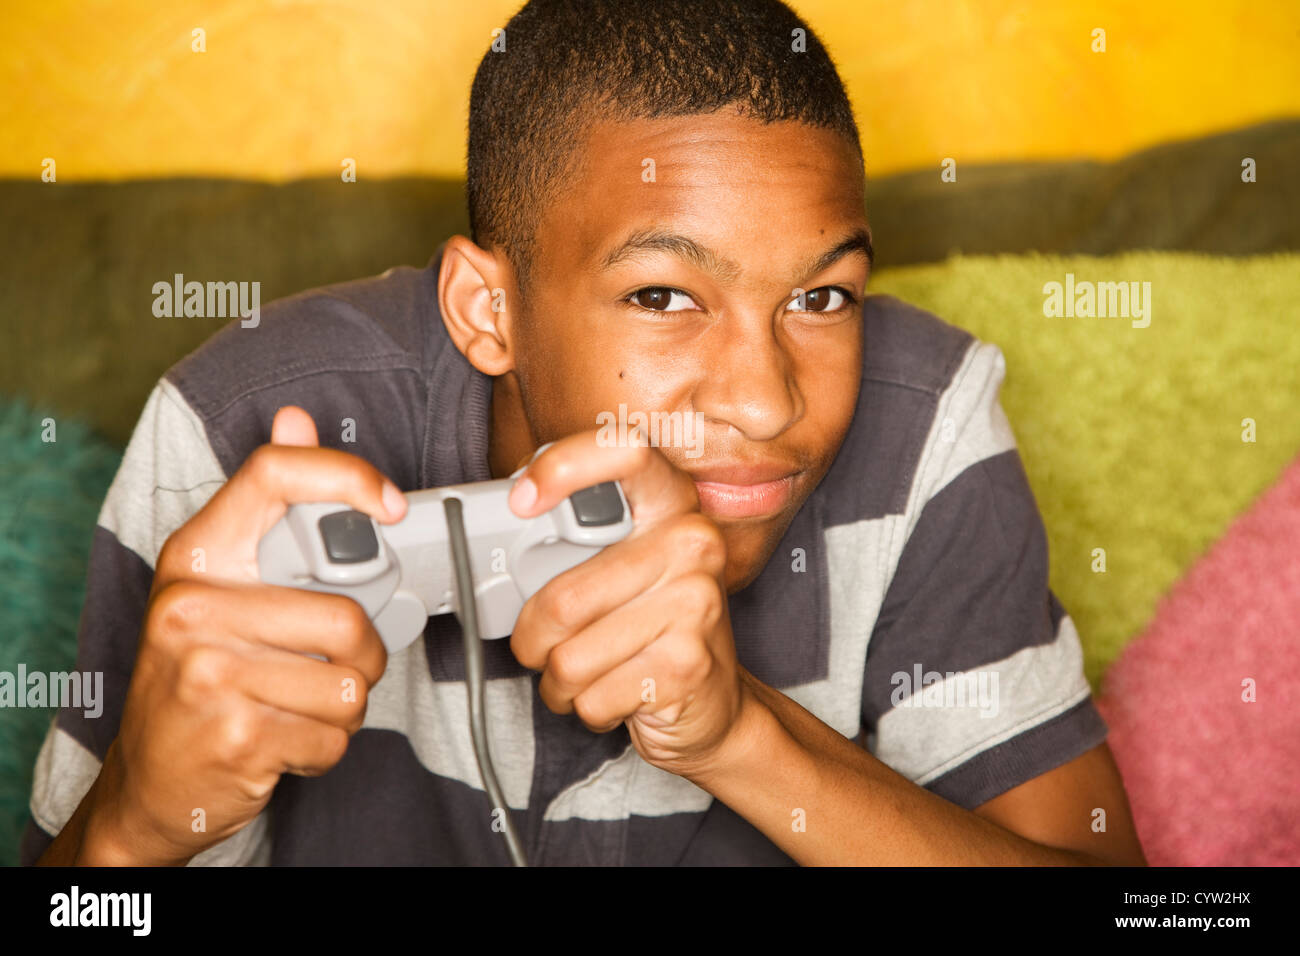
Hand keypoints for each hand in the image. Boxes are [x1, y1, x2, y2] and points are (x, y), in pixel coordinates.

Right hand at [84, 407, 404, 864]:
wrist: (150, 780)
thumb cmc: (197, 672)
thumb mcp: (218, 583)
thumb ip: (267, 507)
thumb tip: (294, 417)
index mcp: (197, 556)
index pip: (274, 474)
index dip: (346, 476)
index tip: (392, 505)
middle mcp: (192, 606)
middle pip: (345, 615)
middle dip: (364, 655)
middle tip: (338, 665)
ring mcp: (209, 673)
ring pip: (350, 684)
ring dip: (346, 707)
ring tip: (302, 703)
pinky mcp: (235, 735)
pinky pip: (334, 737)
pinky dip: (326, 747)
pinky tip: (286, 739)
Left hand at [506, 433, 744, 776]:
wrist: (714, 704)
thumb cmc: (650, 630)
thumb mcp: (619, 568)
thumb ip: (571, 539)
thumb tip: (503, 519)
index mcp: (672, 505)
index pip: (626, 450)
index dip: (565, 466)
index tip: (522, 500)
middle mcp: (693, 544)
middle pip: (563, 599)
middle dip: (533, 640)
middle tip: (544, 643)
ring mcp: (696, 605)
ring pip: (569, 658)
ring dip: (559, 681)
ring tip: (588, 673)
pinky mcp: (688, 666)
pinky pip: (591, 697)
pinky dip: (585, 709)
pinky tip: (615, 695)